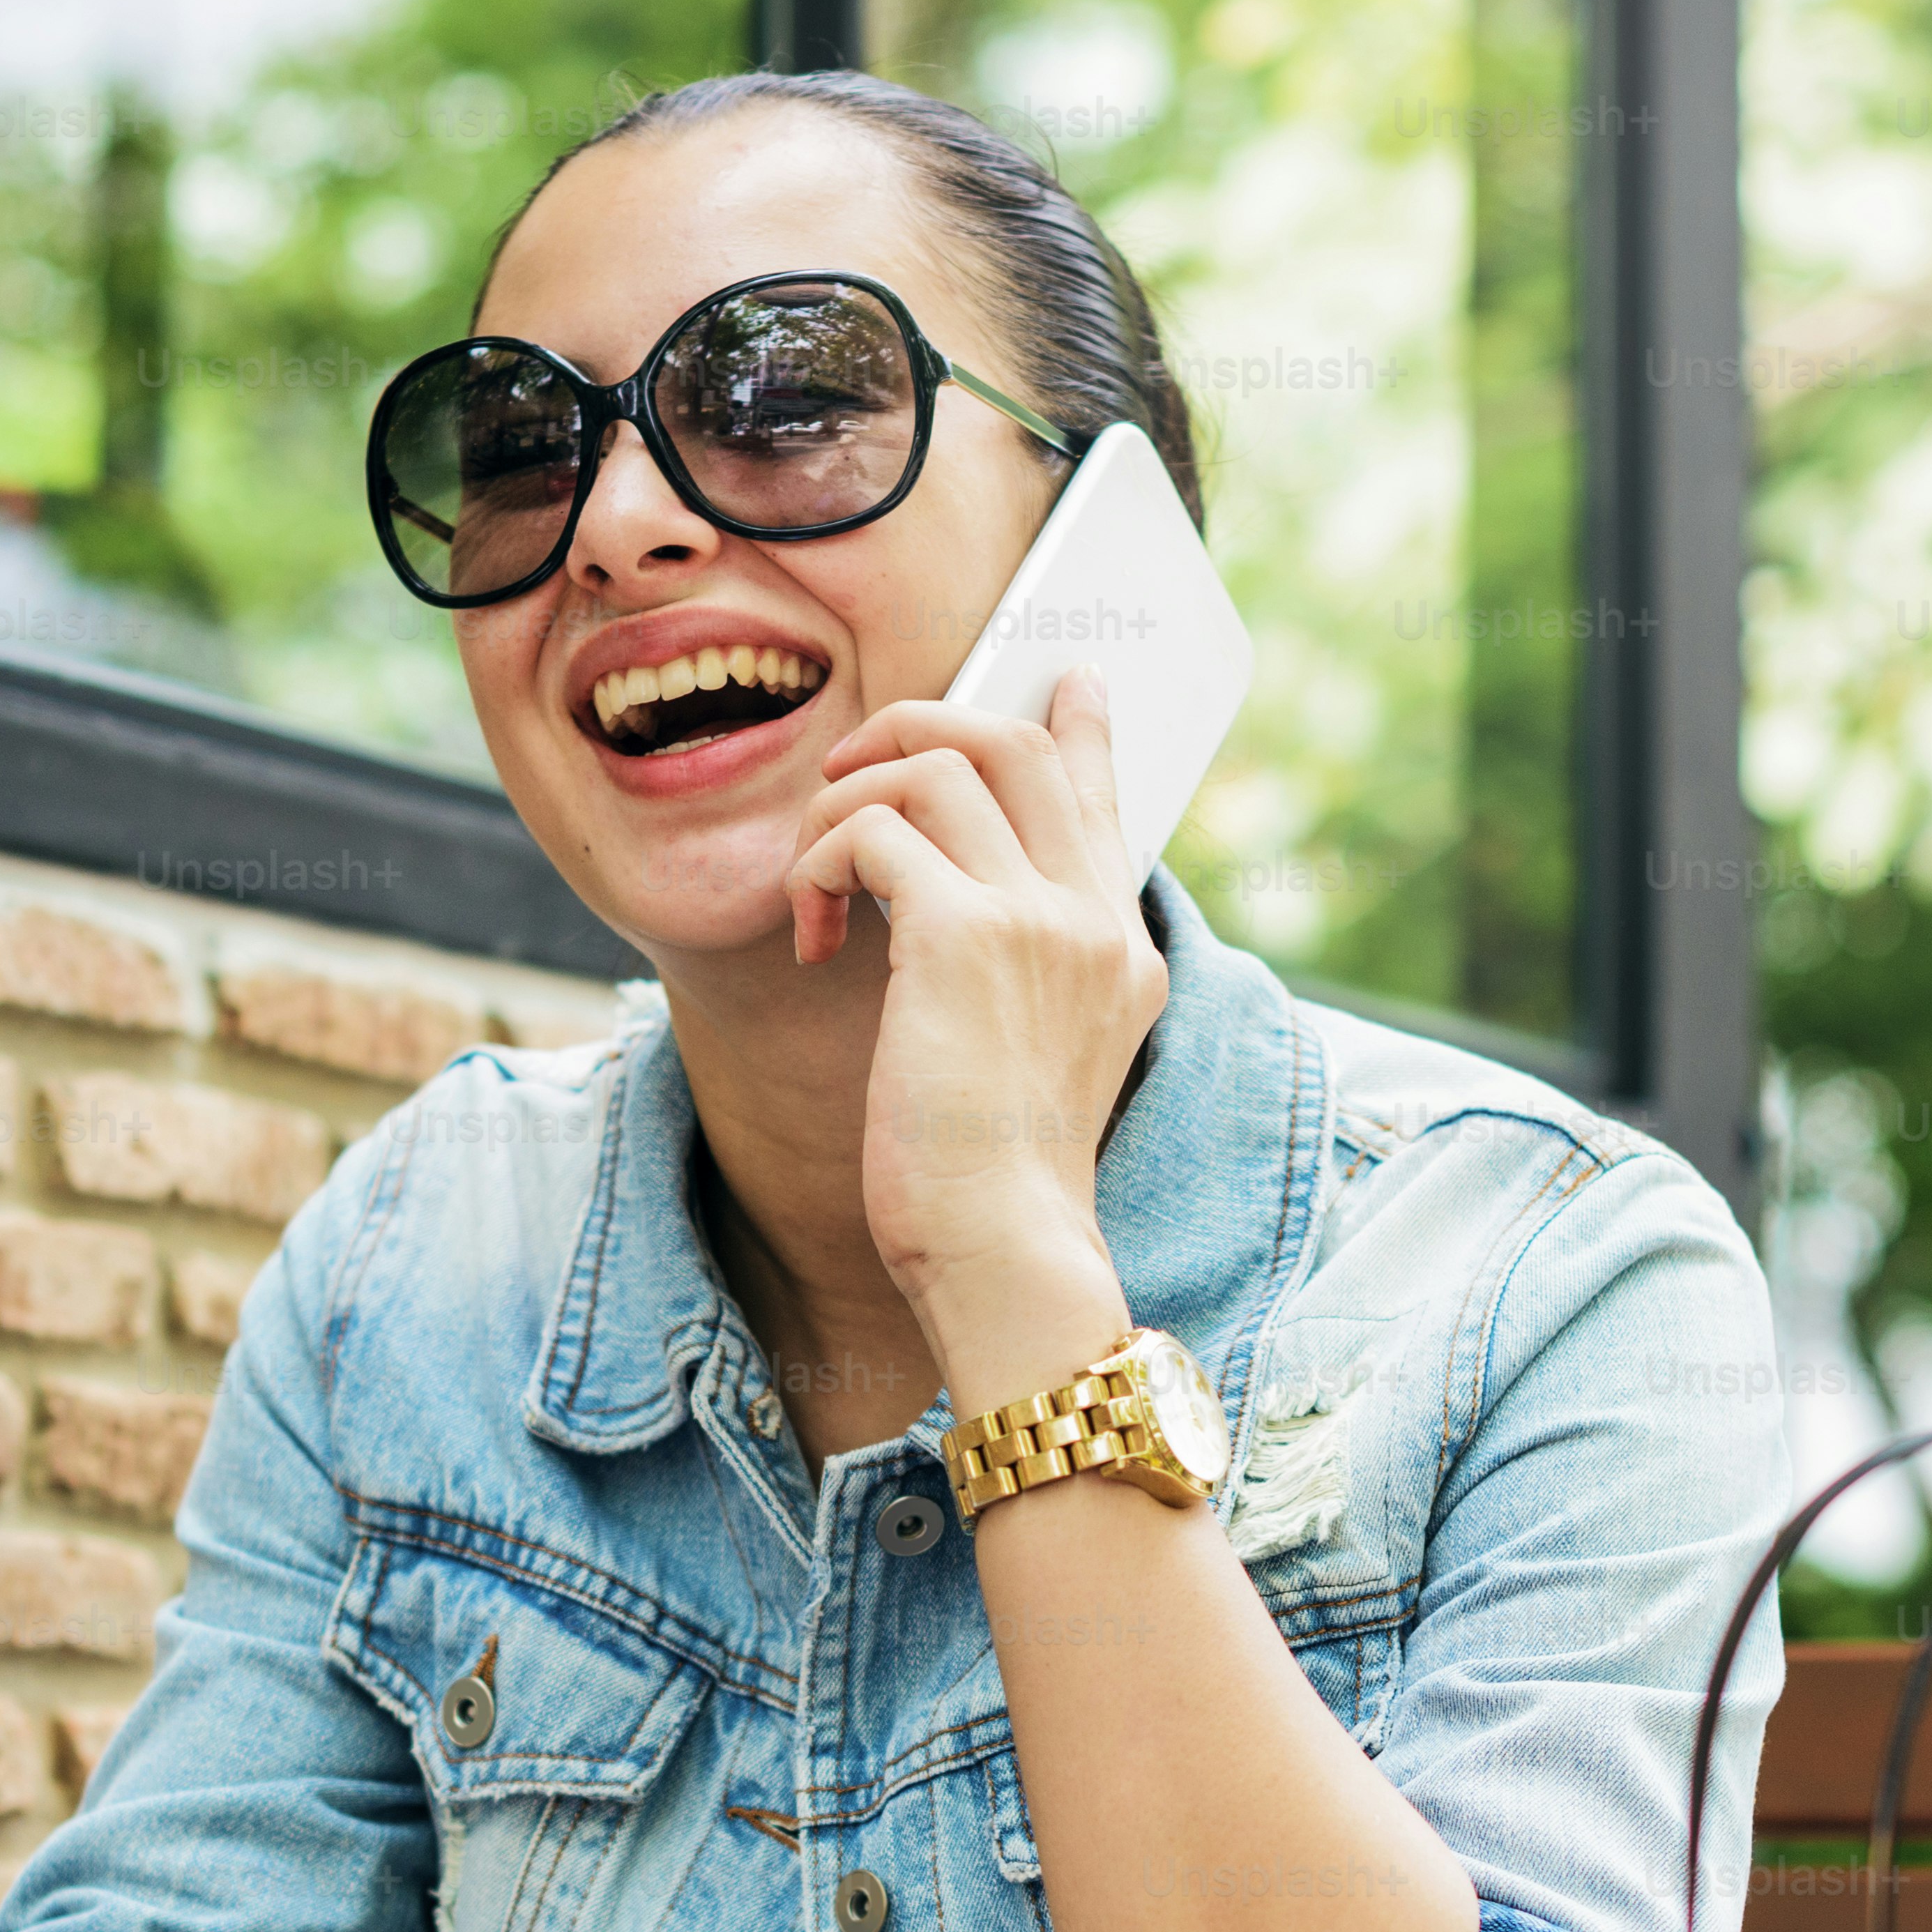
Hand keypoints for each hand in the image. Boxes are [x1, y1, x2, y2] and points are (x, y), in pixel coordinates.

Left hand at [789, 670, 1163, 1362]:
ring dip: (845, 800)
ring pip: (932, 762)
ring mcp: (1038, 916)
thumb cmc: (999, 1181)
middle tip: (850, 772)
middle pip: (1011, 742)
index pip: (1101, 797)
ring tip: (815, 879)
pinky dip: (818, 864)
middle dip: (916, 727)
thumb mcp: (1037, 1061)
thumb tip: (948, 918)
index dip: (1076, 727)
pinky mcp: (963, 933)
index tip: (1069, 682)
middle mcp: (1093, 917)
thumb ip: (1025, 975)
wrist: (1006, 1250)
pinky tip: (810, 938)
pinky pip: (868, 830)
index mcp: (1121, 949)